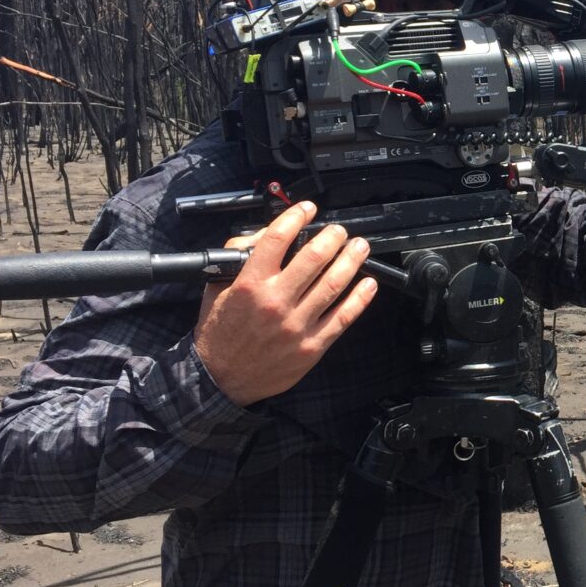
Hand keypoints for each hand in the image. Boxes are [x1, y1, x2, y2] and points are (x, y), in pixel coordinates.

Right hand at [193, 201, 377, 407]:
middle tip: (340, 231)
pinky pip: (343, 318)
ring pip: (334, 284)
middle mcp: (275, 302)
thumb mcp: (216, 287)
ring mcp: (296, 325)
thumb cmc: (220, 331)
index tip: (308, 208)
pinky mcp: (311, 346)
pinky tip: (369, 283)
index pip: (277, 239)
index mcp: (250, 284)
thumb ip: (239, 256)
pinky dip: (360, 298)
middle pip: (314, 258)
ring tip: (360, 248)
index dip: (296, 217)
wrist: (220, 378)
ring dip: (352, 260)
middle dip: (333, 237)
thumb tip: (269, 233)